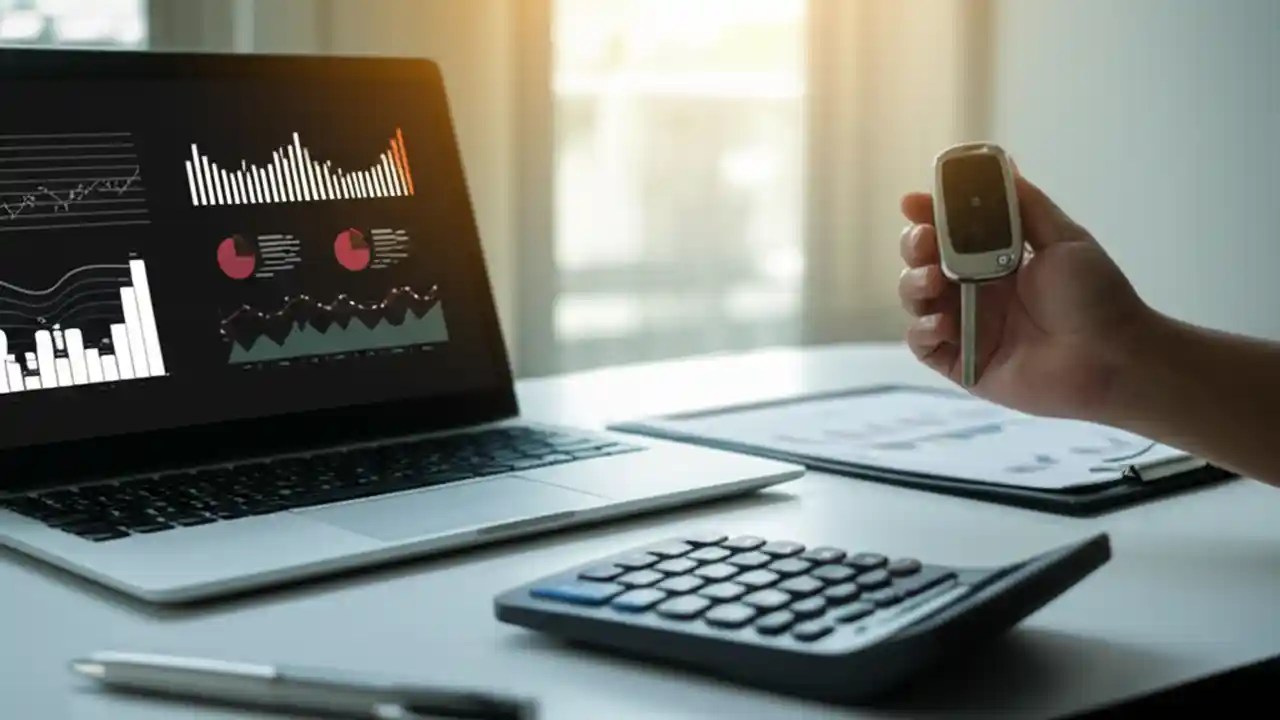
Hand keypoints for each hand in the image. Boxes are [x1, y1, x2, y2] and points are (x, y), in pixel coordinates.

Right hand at [897, 169, 1155, 421]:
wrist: (1113, 356)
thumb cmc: (1096, 296)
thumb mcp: (1064, 238)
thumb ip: (1026, 205)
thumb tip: (1001, 164)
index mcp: (995, 261)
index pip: (949, 233)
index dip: (928, 215)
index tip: (912, 201)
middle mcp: (975, 292)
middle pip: (924, 263)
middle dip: (914, 246)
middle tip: (924, 241)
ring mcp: (967, 329)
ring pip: (917, 301)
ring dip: (914, 284)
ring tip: (933, 281)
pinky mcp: (963, 364)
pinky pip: (924, 346)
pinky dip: (922, 330)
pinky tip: (942, 321)